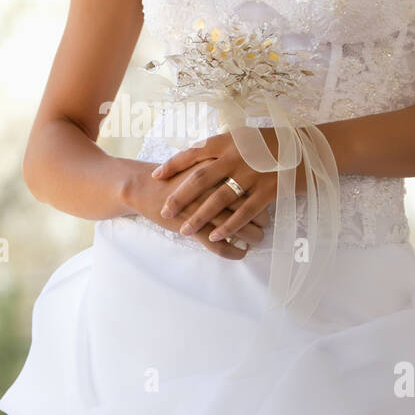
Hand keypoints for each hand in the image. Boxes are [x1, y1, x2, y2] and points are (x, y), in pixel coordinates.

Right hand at [126, 158, 271, 259]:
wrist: (146, 186)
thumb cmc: (177, 175)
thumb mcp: (201, 160)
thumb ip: (223, 163)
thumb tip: (250, 171)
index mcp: (218, 169)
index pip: (250, 183)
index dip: (263, 195)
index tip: (268, 201)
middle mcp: (213, 188)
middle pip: (248, 205)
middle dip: (263, 217)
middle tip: (267, 222)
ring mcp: (202, 210)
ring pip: (237, 227)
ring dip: (252, 236)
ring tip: (258, 238)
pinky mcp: (192, 228)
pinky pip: (218, 245)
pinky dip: (232, 251)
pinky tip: (241, 254)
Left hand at [152, 129, 305, 241]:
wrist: (309, 148)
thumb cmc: (273, 142)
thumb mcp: (245, 137)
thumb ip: (222, 145)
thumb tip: (197, 153)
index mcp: (229, 141)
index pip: (194, 153)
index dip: (173, 165)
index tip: (156, 176)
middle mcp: (237, 157)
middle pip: (200, 179)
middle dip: (179, 197)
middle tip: (164, 211)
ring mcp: (253, 175)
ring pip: (219, 200)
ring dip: (199, 217)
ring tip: (184, 230)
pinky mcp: (269, 191)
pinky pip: (243, 213)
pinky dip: (228, 226)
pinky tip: (214, 236)